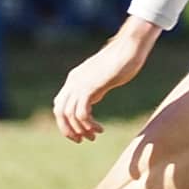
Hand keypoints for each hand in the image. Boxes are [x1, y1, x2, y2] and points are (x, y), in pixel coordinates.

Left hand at [52, 18, 162, 142]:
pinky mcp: (90, 87)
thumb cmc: (120, 62)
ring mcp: (80, 84)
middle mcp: (73, 81)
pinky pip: (81, 113)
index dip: (65, 122)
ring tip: (93, 136)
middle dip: (68, 129)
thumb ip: (93, 89)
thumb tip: (91, 101)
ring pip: (69, 115)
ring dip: (80, 129)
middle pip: (59, 111)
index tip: (78, 132)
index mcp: (74, 79)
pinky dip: (89, 125)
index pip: (59, 104)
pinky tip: (100, 128)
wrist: (128, 49)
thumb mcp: (101, 78)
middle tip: (82, 140)